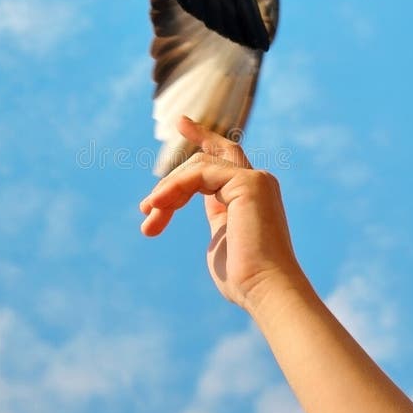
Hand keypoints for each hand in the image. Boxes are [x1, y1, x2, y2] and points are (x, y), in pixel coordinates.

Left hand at [140, 117, 301, 312]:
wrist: (266, 290)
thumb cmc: (244, 279)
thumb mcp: (221, 243)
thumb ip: (215, 221)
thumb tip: (202, 211)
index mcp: (250, 196)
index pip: (224, 158)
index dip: (204, 139)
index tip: (182, 122)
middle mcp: (257, 182)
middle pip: (208, 158)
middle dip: (171, 181)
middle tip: (146, 210)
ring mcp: (255, 180)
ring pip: (198, 168)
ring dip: (167, 193)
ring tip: (149, 216)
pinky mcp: (249, 182)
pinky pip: (200, 173)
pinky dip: (174, 188)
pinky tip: (157, 205)